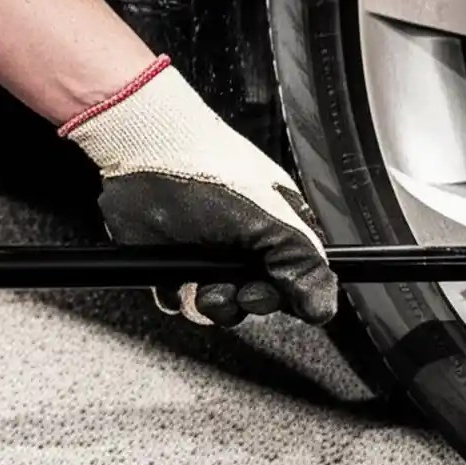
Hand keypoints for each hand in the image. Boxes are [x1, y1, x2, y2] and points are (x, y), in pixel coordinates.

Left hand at [62, 56, 337, 326]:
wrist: (142, 155)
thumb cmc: (209, 174)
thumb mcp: (271, 221)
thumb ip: (303, 266)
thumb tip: (323, 308)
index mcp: (279, 227)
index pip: (298, 277)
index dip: (291, 295)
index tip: (277, 293)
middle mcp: (245, 243)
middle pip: (259, 298)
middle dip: (250, 301)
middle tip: (242, 291)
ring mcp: (207, 253)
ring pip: (220, 306)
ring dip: (214, 304)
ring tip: (205, 285)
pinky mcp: (170, 262)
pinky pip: (179, 299)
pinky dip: (177, 296)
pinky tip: (176, 277)